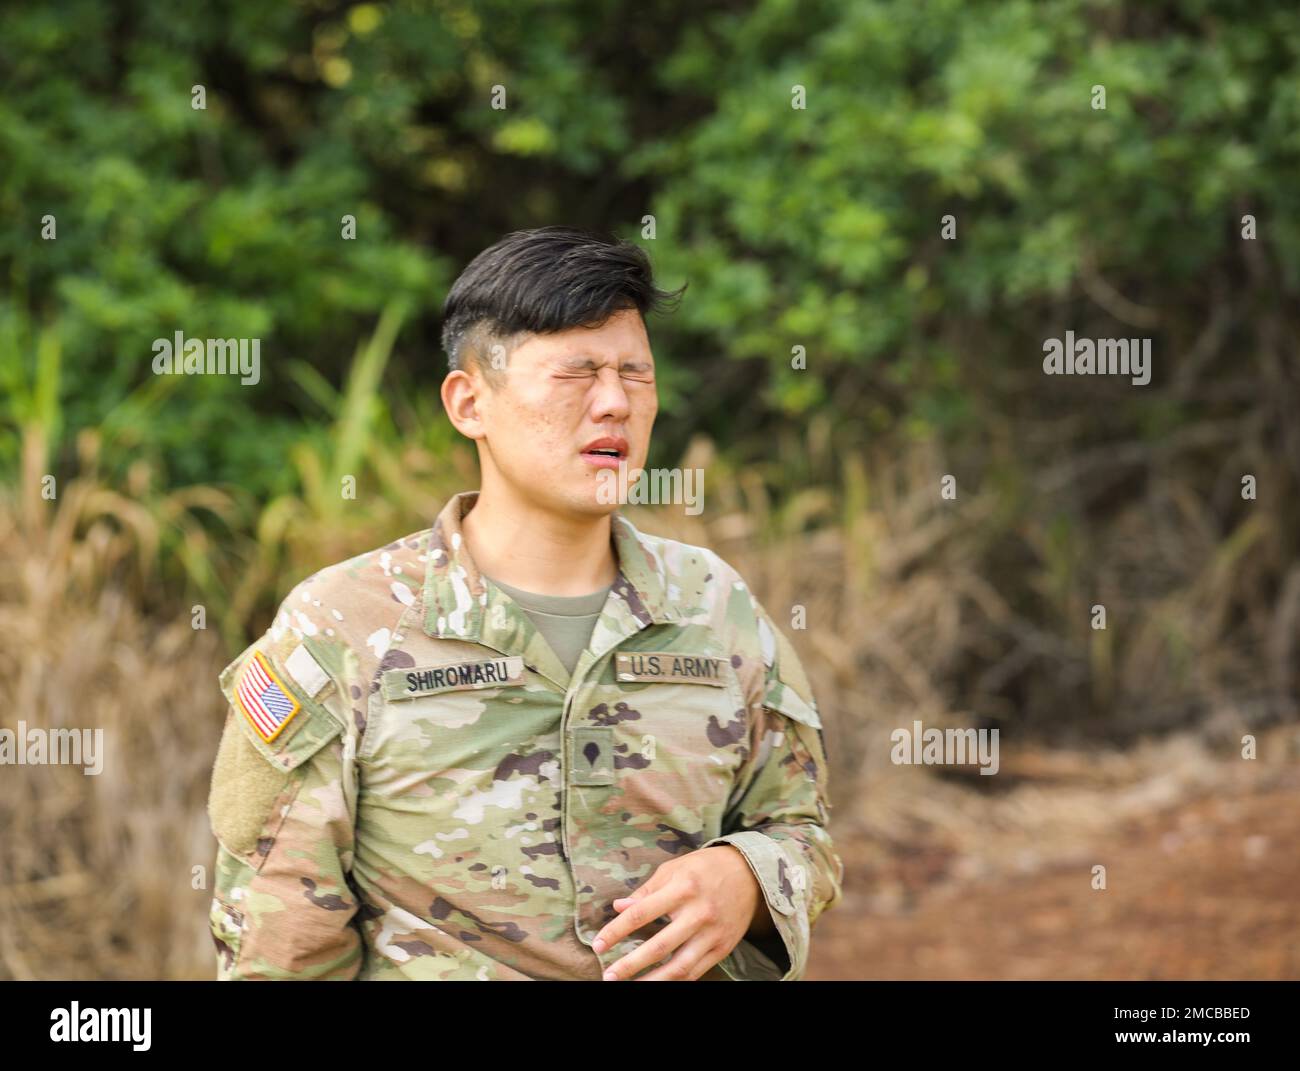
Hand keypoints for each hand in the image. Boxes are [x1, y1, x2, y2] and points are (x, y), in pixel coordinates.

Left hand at [592, 844, 763, 979]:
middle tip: (608, 976)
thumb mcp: (673, 869)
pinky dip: (675, 981)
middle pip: (659, 946)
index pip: (641, 914)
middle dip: (630, 964)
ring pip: (679, 967)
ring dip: (652, 981)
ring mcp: (712, 933)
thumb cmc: (703, 868)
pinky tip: (658, 983)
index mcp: (681, 888)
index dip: (616, 931)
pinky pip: (695, 972)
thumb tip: (617, 908)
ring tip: (631, 987)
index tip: (597, 945)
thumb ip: (646, 891)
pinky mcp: (722, 947)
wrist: (749, 873)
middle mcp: (698, 912)